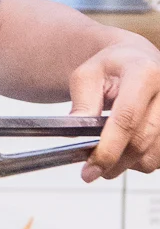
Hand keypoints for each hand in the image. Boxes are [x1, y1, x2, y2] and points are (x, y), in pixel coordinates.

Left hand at [69, 32, 159, 180]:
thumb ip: (82, 102)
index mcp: (144, 72)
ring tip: (111, 154)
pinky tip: (128, 148)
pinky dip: (142, 161)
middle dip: (114, 162)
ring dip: (129, 164)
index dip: (108, 148)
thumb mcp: (87, 75)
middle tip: (93, 170)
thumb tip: (76, 131)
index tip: (91, 168)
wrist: (135, 58)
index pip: (127, 118)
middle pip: (141, 142)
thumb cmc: (111, 67)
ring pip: (153, 156)